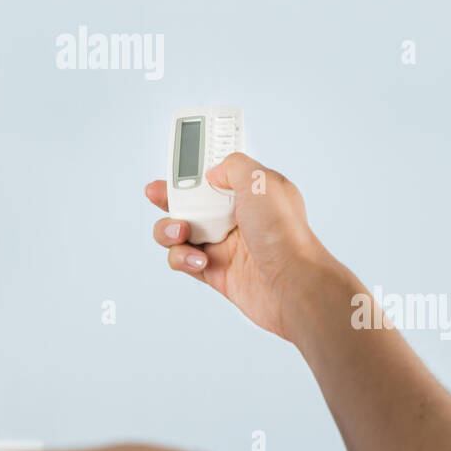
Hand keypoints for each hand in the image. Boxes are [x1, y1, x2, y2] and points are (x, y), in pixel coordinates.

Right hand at [145, 154, 332, 341]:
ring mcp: (223, 245)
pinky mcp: (214, 271)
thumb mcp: (261, 179)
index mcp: (249, 192)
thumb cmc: (285, 234)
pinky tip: (199, 259)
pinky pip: (182, 260)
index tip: (175, 168)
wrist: (293, 284)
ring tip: (181, 232)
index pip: (213, 175)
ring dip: (169, 229)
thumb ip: (232, 166)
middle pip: (189, 202)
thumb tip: (212, 174)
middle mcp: (236, 217)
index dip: (192, 171)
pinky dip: (182, 258)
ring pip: (178, 232)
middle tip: (157, 194)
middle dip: (168, 197)